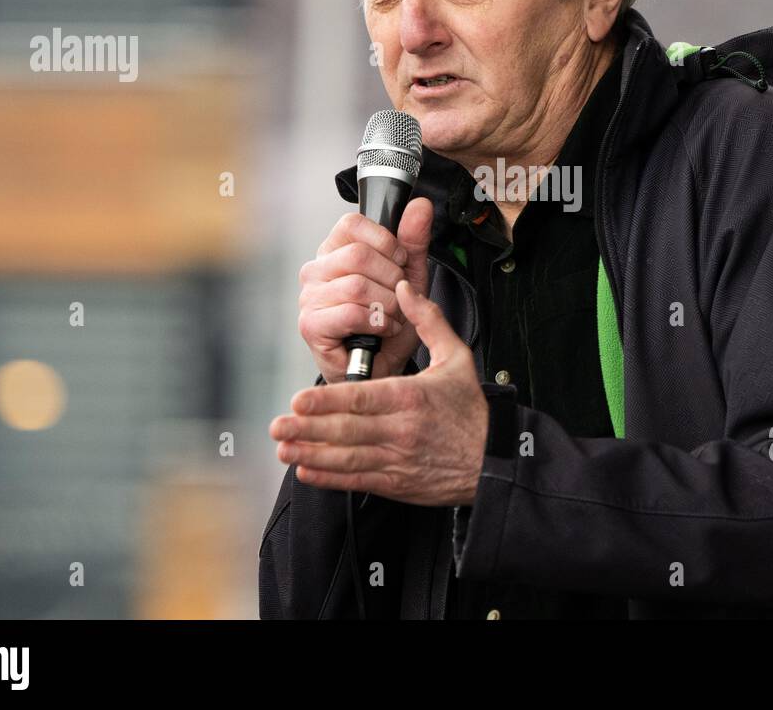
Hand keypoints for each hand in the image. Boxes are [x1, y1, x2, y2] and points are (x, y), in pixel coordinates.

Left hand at [271, 278, 488, 506]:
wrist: (495, 460)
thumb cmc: (472, 409)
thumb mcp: (457, 357)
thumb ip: (428, 320)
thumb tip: (402, 288)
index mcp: (411, 397)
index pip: (362, 399)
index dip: (327, 401)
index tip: (298, 399)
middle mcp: (401, 430)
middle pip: (347, 430)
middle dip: (308, 429)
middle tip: (277, 425)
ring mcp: (398, 460)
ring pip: (347, 458)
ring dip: (311, 454)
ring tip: (283, 448)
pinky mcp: (397, 484)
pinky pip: (357, 481)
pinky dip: (330, 478)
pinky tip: (306, 471)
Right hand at [297, 197, 433, 382]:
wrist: (385, 367)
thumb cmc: (391, 321)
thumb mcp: (410, 276)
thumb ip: (414, 240)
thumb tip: (420, 204)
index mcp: (335, 250)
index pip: (352, 223)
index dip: (386, 241)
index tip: (400, 261)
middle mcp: (316, 270)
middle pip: (358, 255)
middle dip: (392, 278)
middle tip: (399, 296)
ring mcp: (309, 297)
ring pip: (357, 285)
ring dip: (387, 305)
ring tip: (392, 316)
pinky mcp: (311, 325)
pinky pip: (349, 313)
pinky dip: (377, 323)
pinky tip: (382, 329)